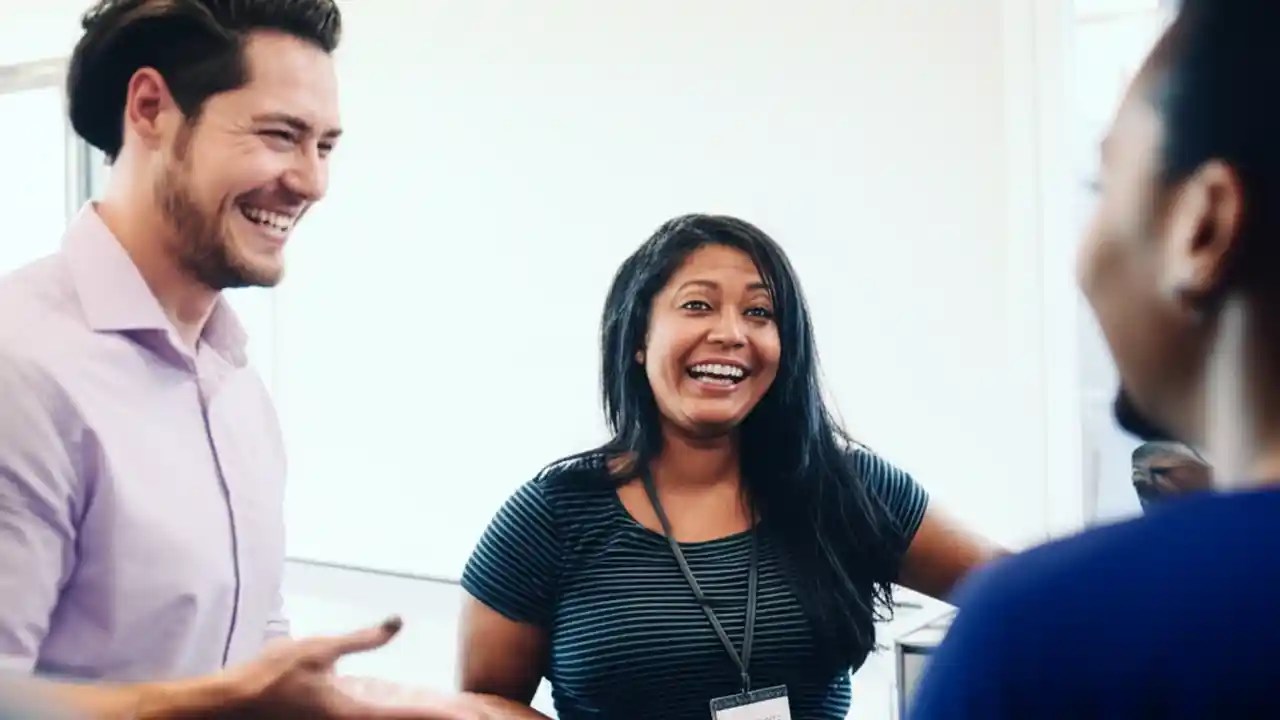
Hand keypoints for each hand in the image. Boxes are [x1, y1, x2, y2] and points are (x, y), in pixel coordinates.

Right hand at [222, 616, 476, 718]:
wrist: (227, 707)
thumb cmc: (269, 678)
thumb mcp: (319, 649)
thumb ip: (362, 640)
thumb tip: (398, 623)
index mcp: (354, 713)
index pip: (410, 715)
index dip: (444, 715)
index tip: (473, 716)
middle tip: (478, 717)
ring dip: (416, 719)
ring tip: (452, 714)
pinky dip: (396, 717)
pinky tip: (403, 712)